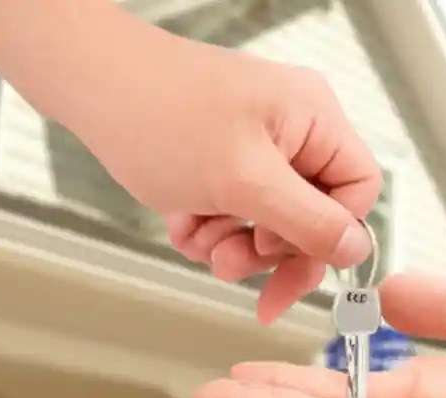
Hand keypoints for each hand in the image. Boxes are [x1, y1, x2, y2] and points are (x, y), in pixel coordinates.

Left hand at [0, 0, 378, 322]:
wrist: (88, 86)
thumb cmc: (158, 113)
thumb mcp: (244, 182)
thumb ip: (308, 222)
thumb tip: (357, 249)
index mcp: (314, 118)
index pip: (358, 192)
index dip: (329, 236)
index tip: (291, 263)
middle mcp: (292, 129)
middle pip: (313, 215)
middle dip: (269, 249)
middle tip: (234, 263)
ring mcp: (257, 146)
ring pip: (270, 223)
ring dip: (234, 244)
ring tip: (200, 236)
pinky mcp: (223, 161)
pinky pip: (235, 215)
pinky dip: (208, 228)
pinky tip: (181, 220)